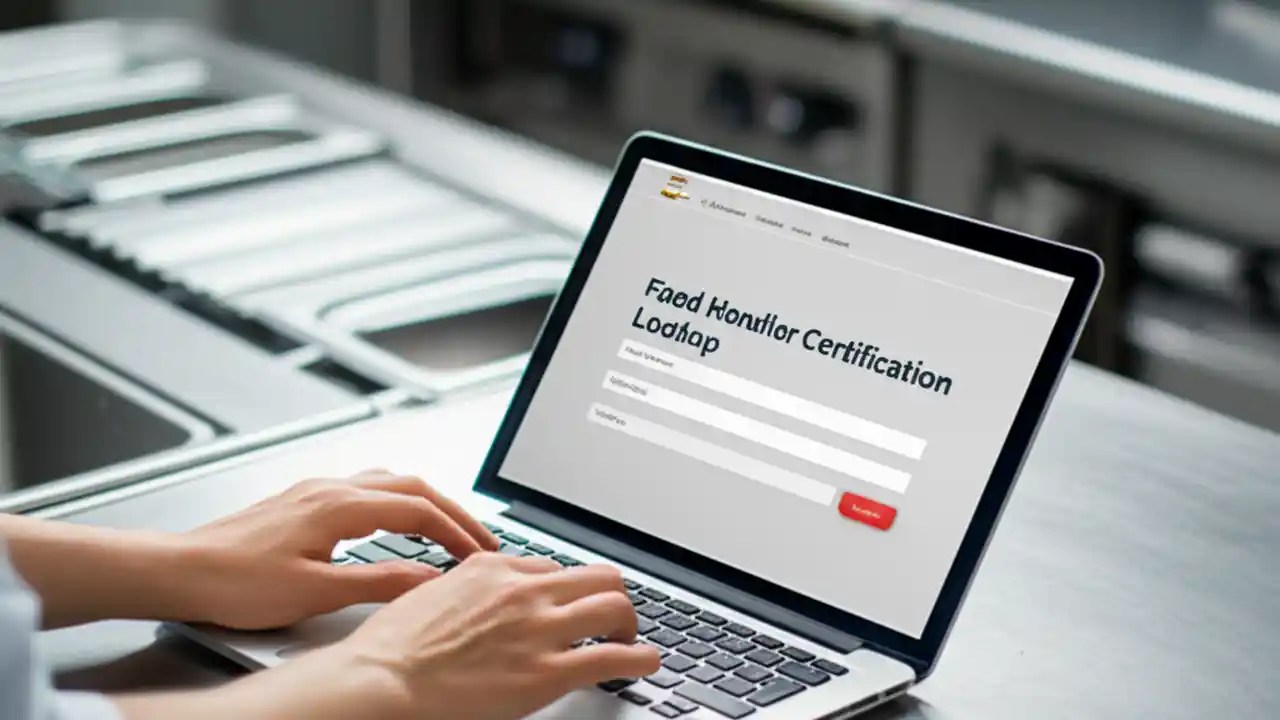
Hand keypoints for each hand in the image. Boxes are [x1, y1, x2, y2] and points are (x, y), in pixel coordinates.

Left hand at [182, 469, 499, 629]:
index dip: (458, 533)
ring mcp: (316, 490)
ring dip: (426, 503)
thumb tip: (429, 579)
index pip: (420, 511)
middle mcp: (332, 488)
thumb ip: (380, 583)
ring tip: (447, 531)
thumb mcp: (317, 592)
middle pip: (413, 488)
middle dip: (453, 513)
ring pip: (390, 483)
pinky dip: (397, 503)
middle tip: (480, 541)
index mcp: (341, 506)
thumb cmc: (235, 583)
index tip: (480, 555)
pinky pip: (367, 489)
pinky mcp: (303, 501)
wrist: (180, 570)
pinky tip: (394, 525)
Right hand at [324, 552, 661, 719]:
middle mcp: (523, 591)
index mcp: (493, 569)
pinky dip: (640, 658)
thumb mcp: (429, 595)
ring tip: (631, 640)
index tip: (572, 603)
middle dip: (611, 595)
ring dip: (630, 624)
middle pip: (596, 576)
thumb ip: (464, 590)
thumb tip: (474, 596)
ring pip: (613, 607)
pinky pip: (613, 657)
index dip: (567, 589)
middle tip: (614, 615)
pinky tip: (644, 662)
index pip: (552, 568)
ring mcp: (539, 630)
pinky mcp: (547, 672)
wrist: (382, 681)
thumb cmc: (392, 648)